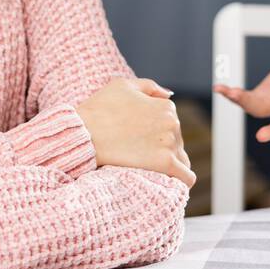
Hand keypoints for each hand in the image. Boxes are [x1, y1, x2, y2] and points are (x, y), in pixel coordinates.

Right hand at [75, 77, 195, 187]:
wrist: (83, 133)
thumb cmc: (99, 108)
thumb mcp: (123, 85)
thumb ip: (150, 87)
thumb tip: (170, 94)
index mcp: (166, 106)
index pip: (170, 123)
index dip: (154, 131)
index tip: (138, 138)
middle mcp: (172, 123)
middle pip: (176, 141)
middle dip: (161, 147)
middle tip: (137, 153)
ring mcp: (170, 143)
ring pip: (181, 159)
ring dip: (170, 164)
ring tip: (149, 169)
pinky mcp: (165, 163)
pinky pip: (186, 177)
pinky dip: (182, 181)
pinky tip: (170, 183)